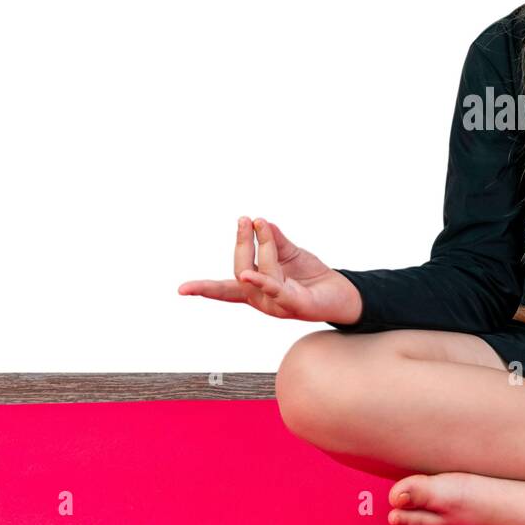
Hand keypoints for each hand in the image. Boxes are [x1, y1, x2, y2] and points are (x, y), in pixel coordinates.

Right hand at [177, 216, 361, 323]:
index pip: (225, 288)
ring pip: (259, 274)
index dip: (204, 288)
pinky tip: (253, 273)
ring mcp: (276, 305)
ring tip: (262, 225)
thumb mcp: (291, 252)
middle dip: (240, 243)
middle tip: (244, 219)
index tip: (182, 290)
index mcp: (256, 288)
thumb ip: (274, 240)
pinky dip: (263, 280)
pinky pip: (275, 290)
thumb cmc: (312, 276)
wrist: (343, 292)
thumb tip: (259, 222)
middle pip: (241, 270)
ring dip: (262, 247)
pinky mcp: (293, 305)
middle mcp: (261, 299)